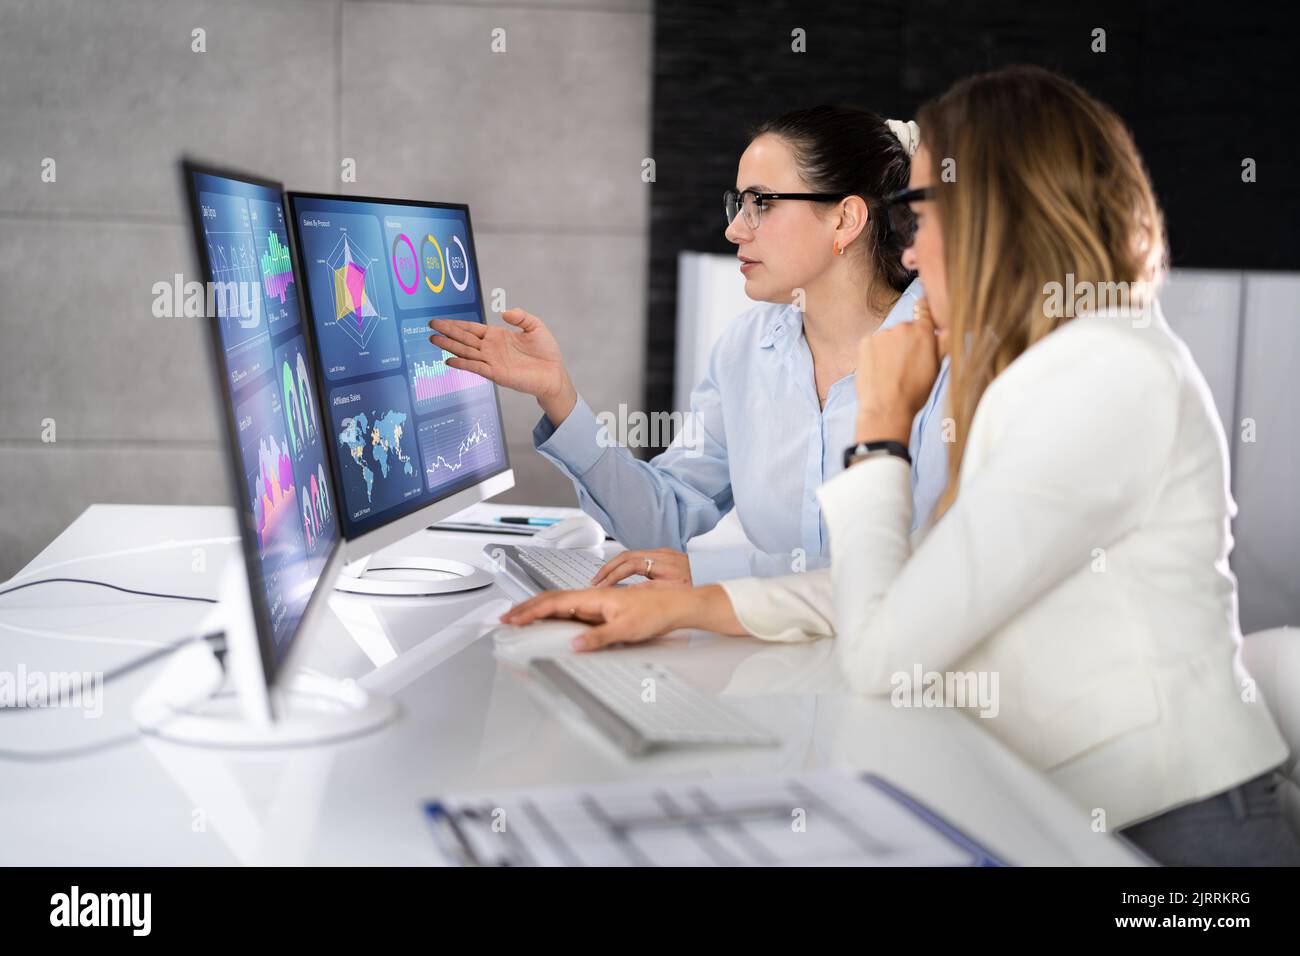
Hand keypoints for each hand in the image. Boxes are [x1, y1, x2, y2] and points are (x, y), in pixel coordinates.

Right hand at [429, 307, 576, 423]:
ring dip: (450, 346)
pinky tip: (449, 360)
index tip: (441, 320)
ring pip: (466, 352)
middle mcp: (491, 348)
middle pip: (464, 338)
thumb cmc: (546, 352)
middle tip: (431, 326)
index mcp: (497, 336)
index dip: (457, 324)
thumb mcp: (535, 327)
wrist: (554, 374)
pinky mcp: (496, 373)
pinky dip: (462, 364)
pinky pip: (476, 367)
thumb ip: (521, 317)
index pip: (472, 329)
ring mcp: (492, 361)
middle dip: (448, 332)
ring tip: (434, 339)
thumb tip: (504, 312)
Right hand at [500, 586, 689, 649]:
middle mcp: (593, 598)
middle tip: (507, 618)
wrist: (675, 605)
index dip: (531, 611)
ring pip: (560, 604)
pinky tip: (549, 622)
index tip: (514, 618)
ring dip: (537, 610)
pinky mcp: (602, 610)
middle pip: (552, 600)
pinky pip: (571, 611)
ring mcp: (596, 604)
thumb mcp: (626, 631)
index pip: (555, 603)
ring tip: (520, 618)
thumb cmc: (656, 613)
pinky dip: (553, 614)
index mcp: (595, 598)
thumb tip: (575, 644)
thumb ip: (598, 638)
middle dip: (527, 608)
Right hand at [591, 548, 691, 587]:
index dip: (612, 575)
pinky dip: (626, 566)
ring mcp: (663, 554)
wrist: (716, 577)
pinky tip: (623, 575)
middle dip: (607, 568)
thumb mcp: (671, 591)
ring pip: (631, 555)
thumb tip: (625, 591)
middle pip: (626, 556)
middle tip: (595, 581)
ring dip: (615, 566)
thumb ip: (647, 590)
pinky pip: (639, 558)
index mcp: (661, 561)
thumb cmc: (697, 585)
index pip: (628, 564)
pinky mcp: (666, 557)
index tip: (600, 585)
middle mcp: (661, 553)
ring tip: (604, 578)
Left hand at [854, 298, 940, 442]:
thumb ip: (942, 344)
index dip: (923, 313)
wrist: (886, 408)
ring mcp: (882, 334)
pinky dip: (875, 354)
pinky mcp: (865, 342)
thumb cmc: (914, 393)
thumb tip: (947, 329)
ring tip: (891, 372)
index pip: (924, 311)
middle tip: (905, 365)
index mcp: (923, 332)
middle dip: (905, 341)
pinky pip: (873, 344)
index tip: (921, 312)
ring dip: (889, 349)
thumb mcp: (937, 368)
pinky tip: (879, 371)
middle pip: (905, 329)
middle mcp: (902, 327)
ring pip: (888, 338)